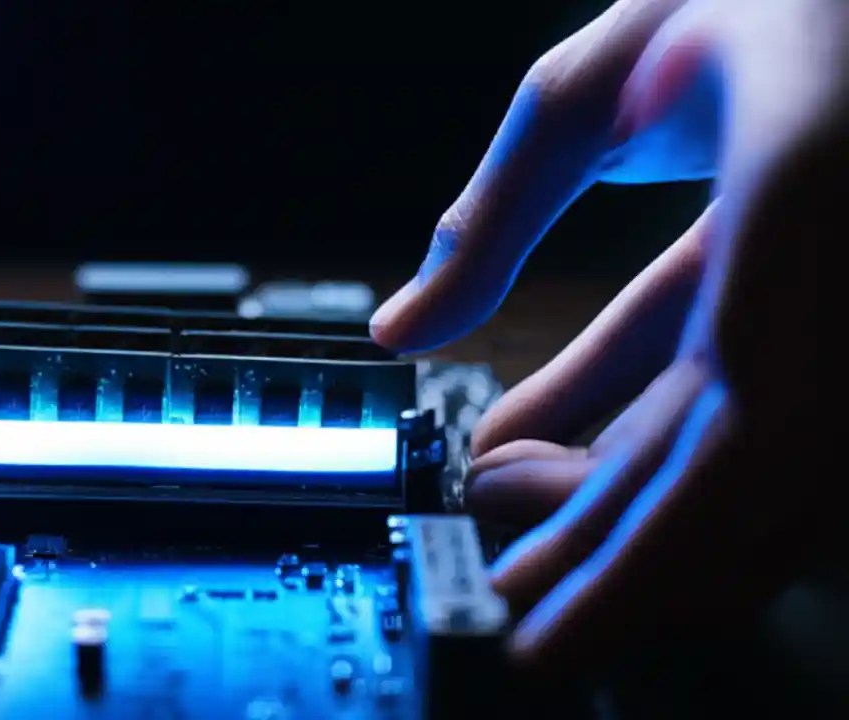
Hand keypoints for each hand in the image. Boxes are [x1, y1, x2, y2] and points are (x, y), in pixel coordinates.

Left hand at [371, 0, 833, 669]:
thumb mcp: (591, 85)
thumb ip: (495, 216)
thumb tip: (403, 327)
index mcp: (802, 197)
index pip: (741, 426)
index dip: (644, 541)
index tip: (552, 604)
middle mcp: (844, 268)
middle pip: (751, 477)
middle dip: (627, 555)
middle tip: (521, 599)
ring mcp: (845, 295)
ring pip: (751, 452)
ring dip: (628, 501)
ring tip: (515, 514)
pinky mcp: (821, 297)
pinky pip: (737, 390)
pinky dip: (642, 426)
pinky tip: (549, 436)